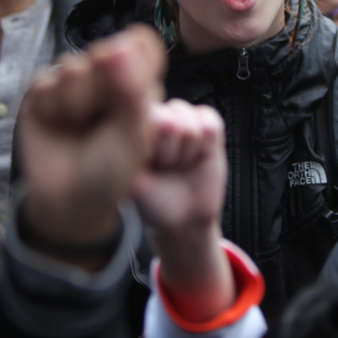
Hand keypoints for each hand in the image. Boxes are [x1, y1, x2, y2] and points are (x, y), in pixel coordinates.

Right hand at [18, 26, 166, 269]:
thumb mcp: (134, 134)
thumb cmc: (112, 170)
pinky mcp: (42, 90)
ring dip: (77, 103)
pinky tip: (58, 125)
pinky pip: (44, 80)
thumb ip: (133, 88)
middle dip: (104, 90)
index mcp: (138, 81)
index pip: (140, 43)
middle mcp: (106, 76)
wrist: (70, 201)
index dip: (134, 62)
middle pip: (105, 51)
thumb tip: (120, 44)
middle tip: (103, 122)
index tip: (131, 94)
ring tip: (80, 127)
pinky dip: (52, 107)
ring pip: (73, 66)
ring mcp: (73, 81)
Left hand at [133, 100, 232, 322]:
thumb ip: (136, 150)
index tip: (146, 164)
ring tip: (180, 166)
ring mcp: (180, 118)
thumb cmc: (153, 203)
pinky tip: (198, 157)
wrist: (183, 223)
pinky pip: (209, 121)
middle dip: (169, 148)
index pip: (140, 115)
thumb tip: (137, 123)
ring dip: (188, 150)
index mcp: (129, 126)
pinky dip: (206, 143)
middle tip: (166, 168)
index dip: (148, 143)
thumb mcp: (133, 182)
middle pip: (168, 115)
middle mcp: (153, 116)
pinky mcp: (206, 124)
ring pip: (189, 118)